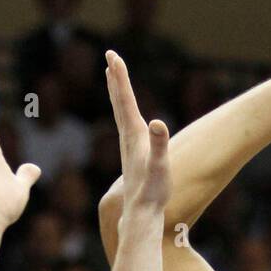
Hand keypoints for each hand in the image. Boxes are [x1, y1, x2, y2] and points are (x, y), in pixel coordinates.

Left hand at [105, 50, 170, 213]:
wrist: (140, 215)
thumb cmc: (152, 192)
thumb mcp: (160, 166)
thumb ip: (159, 144)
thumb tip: (158, 123)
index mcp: (134, 135)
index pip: (126, 100)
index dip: (120, 77)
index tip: (113, 55)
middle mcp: (128, 138)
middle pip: (119, 102)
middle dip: (115, 78)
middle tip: (110, 56)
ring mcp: (128, 147)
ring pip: (120, 112)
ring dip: (117, 92)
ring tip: (112, 76)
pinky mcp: (132, 155)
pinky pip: (125, 125)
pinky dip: (123, 111)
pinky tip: (126, 113)